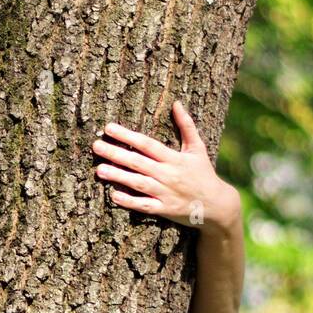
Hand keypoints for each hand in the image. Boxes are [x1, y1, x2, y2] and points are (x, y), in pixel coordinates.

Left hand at [92, 101, 240, 233]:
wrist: (216, 205)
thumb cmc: (204, 173)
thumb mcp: (198, 148)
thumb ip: (187, 126)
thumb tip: (176, 103)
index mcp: (174, 158)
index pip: (147, 144)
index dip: (128, 135)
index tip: (109, 128)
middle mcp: (168, 174)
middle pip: (138, 162)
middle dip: (116, 153)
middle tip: (96, 146)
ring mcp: (165, 193)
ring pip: (138, 183)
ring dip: (118, 176)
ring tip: (99, 170)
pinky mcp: (164, 210)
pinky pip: (144, 206)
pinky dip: (130, 201)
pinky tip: (113, 196)